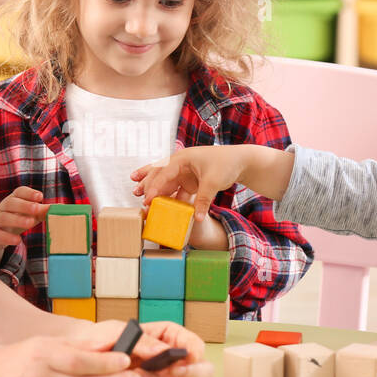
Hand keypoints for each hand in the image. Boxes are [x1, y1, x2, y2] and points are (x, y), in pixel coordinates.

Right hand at [0, 187, 48, 265]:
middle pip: (10, 203)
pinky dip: (7, 238)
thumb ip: (41, 211)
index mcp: (13, 200)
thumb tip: (61, 207)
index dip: (29, 193)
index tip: (40, 196)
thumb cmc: (14, 220)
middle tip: (36, 208)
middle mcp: (2, 208)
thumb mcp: (27, 214)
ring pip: (4, 218)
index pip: (19, 192)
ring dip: (17, 220)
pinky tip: (18, 240)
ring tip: (30, 223)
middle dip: (24, 205)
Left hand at [93, 320, 214, 376]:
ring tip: (134, 376)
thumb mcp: (119, 331)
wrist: (79, 359)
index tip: (185, 360)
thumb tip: (162, 350)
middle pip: (200, 370)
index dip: (195, 353)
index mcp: (167, 337)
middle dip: (191, 373)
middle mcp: (169, 360)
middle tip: (174, 372)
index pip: (194, 345)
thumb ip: (143, 341)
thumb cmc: (100, 338)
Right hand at [131, 146, 247, 221]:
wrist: (241, 161)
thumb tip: (198, 219)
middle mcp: (181, 164)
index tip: (148, 199)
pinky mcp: (190, 181)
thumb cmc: (226, 164)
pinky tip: (160, 204)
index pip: (164, 172)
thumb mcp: (213, 182)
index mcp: (183, 158)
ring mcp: (185, 172)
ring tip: (138, 193)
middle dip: (147, 182)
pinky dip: (167, 196)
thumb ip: (203, 200)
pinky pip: (175, 189)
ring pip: (165, 181)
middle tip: (136, 193)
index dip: (155, 186)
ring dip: (153, 188)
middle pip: (159, 173)